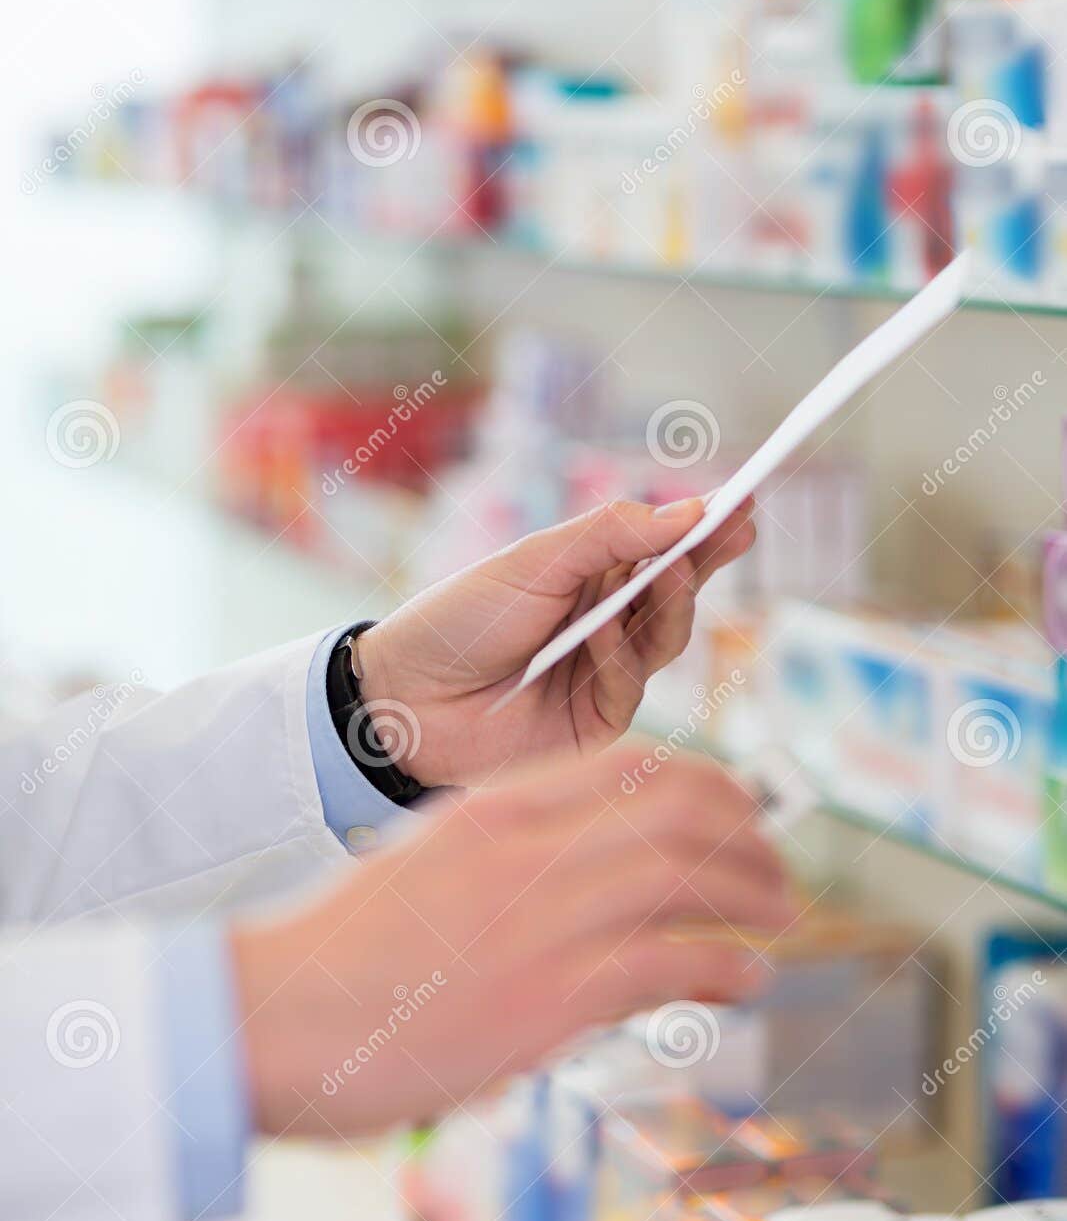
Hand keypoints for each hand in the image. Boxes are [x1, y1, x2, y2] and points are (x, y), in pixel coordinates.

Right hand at [230, 740, 789, 1138]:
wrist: (271, 1013)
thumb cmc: (339, 954)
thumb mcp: (427, 871)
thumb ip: (504, 865)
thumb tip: (580, 893)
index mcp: (495, 804)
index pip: (632, 764)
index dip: (707, 785)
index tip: (738, 816)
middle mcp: (528, 843)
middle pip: (680, 805)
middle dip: (748, 832)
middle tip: (775, 868)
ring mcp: (542, 914)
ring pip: (688, 872)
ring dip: (753, 894)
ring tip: (780, 915)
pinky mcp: (549, 992)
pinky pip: (670, 960)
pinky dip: (725, 965)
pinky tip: (745, 979)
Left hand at [356, 496, 754, 787]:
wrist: (403, 696)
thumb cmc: (459, 620)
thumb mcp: (534, 561)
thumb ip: (610, 535)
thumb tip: (688, 509)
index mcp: (591, 576)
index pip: (663, 548)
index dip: (705, 526)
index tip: (744, 498)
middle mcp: (608, 623)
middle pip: (678, 590)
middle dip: (708, 558)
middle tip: (736, 527)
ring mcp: (606, 674)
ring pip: (666, 638)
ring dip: (671, 602)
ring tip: (671, 570)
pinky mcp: (596, 722)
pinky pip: (630, 687)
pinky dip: (619, 657)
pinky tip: (600, 634)